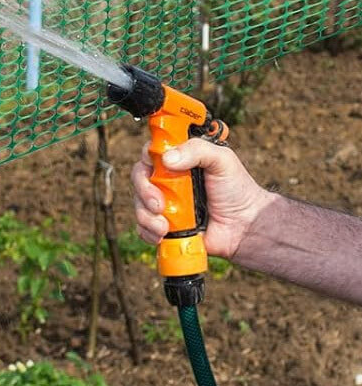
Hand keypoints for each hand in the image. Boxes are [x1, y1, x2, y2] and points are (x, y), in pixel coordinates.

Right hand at [131, 139, 275, 262]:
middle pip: (139, 178)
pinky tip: (161, 235)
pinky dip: (147, 232)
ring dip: (146, 216)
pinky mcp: (165, 225)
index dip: (147, 160)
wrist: (246, 228)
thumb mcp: (222, 160)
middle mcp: (167, 180)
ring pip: (138, 204)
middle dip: (144, 192)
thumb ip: (197, 150)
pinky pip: (143, 227)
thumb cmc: (237, 190)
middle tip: (159, 205)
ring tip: (165, 227)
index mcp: (179, 160)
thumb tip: (167, 160)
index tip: (156, 169)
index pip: (150, 153)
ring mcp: (165, 203)